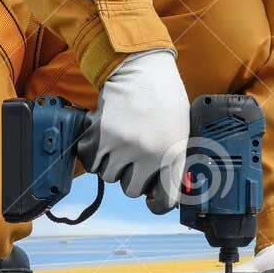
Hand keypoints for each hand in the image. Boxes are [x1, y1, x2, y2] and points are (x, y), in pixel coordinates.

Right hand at [78, 49, 186, 213]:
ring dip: (112, 163)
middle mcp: (150, 154)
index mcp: (175, 154)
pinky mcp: (101, 137)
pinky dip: (95, 153)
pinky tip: (106, 136)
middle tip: (134, 154)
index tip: (153, 201)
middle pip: (132, 190)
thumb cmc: (164, 98)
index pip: (166, 200)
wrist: (140, 68)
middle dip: (132, 176)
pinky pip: (92, 163)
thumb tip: (168, 190)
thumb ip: (175, 160)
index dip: (158, 204)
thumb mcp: (181, 130)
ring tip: (122, 139)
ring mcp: (124, 147)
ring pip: (110, 176)